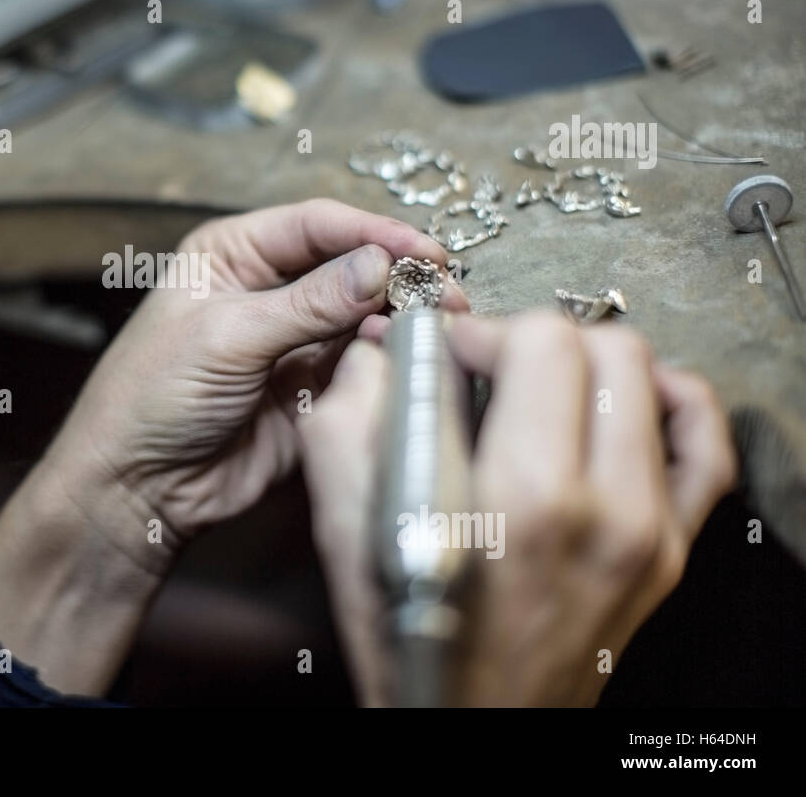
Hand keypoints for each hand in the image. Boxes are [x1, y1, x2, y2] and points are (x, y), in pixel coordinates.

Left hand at [46, 198, 466, 548]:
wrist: (137, 487)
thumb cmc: (152, 397)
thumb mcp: (229, 336)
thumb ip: (309, 303)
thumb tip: (380, 265)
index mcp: (232, 254)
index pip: (317, 225)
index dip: (374, 233)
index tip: (423, 251)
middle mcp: (267, 289)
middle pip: (350, 266)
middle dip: (397, 276)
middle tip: (444, 292)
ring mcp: (292, 340)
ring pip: (363, 316)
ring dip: (399, 320)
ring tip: (436, 326)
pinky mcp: (311, 388)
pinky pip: (361, 365)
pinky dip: (386, 361)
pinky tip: (406, 360)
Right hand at [298, 312, 735, 705]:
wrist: (470, 721)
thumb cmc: (409, 638)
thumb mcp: (346, 531)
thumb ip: (347, 424)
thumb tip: (376, 352)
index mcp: (522, 497)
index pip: (540, 342)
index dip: (485, 330)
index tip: (452, 354)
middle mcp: (601, 508)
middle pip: (603, 348)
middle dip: (535, 339)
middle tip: (492, 369)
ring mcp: (648, 530)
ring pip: (650, 379)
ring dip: (590, 365)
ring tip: (544, 390)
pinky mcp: (669, 550)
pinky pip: (704, 446)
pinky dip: (671, 404)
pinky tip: (624, 402)